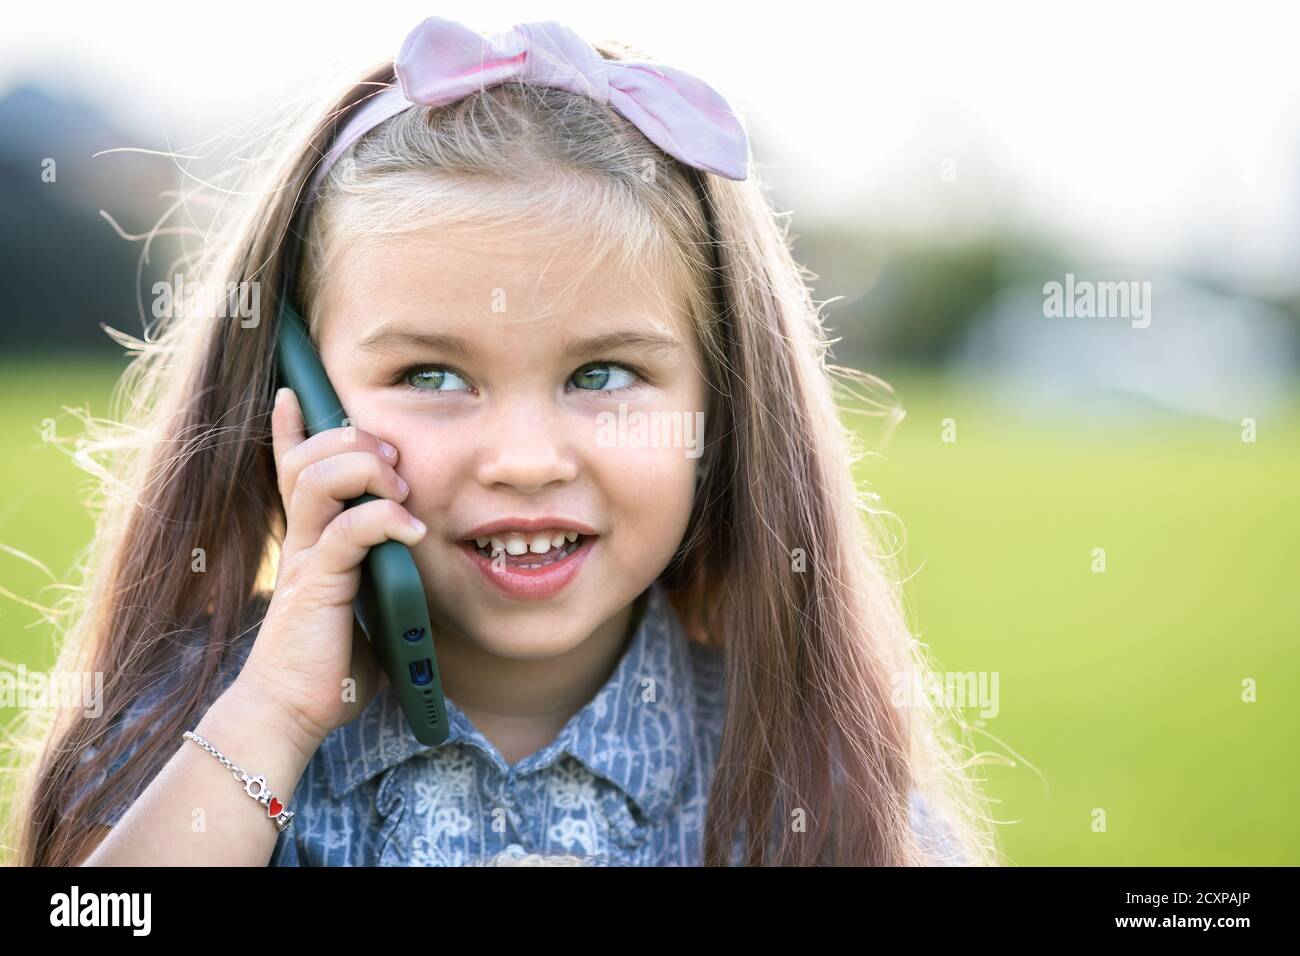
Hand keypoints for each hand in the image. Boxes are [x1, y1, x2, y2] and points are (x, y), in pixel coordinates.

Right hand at [239, 387, 425, 745]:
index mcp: (311, 540)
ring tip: (400, 490)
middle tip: (392, 460)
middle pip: (310, 456)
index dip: (290, 427)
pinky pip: (349, 530)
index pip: (292, 468)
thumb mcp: (364, 607)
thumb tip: (419, 569)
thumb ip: (384, 576)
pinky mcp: (319, 584)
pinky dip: (385, 519)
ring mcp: (307, 558)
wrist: (292, 712)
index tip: (290, 391)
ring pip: (319, 478)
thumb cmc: (330, 664)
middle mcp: (302, 540)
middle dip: (353, 440)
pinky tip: (413, 532)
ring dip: (365, 468)